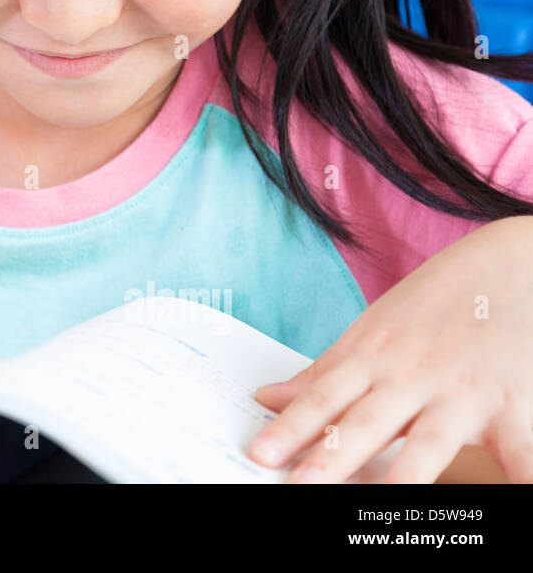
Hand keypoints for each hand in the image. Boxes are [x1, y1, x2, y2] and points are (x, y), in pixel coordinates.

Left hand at [246, 216, 532, 482]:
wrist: (511, 261)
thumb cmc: (436, 303)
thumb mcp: (372, 331)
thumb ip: (323, 373)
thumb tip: (266, 397)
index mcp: (373, 358)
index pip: (323, 397)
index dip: (290, 427)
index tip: (259, 454)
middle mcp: (412, 376)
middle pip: (367, 421)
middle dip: (332, 455)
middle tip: (299, 483)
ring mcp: (462, 391)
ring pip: (429, 442)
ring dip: (404, 475)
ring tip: (382, 503)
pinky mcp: (511, 403)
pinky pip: (521, 451)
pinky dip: (522, 477)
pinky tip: (516, 498)